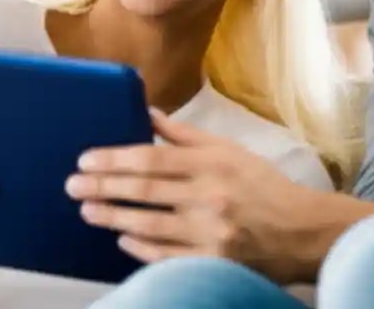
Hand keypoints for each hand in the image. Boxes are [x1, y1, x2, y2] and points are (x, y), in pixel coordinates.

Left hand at [66, 110, 314, 282]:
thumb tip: (147, 112)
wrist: (301, 231)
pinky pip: (165, 255)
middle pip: (144, 190)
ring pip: (148, 224)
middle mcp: (209, 196)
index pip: (152, 158)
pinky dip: (139, 247)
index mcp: (212, 163)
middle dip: (103, 187)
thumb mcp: (230, 151)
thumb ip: (186, 135)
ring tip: (88, 210)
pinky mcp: (212, 261)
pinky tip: (121, 238)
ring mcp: (210, 232)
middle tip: (72, 185)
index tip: (86, 159)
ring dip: (113, 217)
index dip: (114, 159)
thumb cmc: (263, 186)